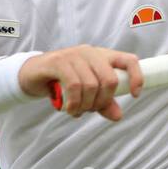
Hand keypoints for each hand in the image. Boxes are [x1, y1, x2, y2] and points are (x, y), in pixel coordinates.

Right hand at [19, 45, 144, 121]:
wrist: (31, 75)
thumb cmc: (62, 82)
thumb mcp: (86, 94)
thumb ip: (103, 103)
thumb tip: (118, 116)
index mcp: (102, 57)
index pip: (129, 60)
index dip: (136, 77)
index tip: (134, 95)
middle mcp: (90, 52)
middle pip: (110, 79)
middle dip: (102, 101)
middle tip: (90, 110)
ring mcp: (74, 55)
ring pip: (91, 85)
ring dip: (85, 105)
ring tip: (76, 111)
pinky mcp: (58, 61)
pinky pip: (74, 85)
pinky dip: (74, 103)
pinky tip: (69, 109)